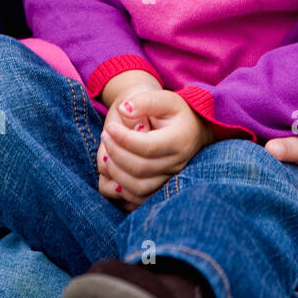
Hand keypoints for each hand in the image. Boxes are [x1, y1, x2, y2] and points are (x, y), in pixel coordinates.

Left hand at [97, 89, 213, 208]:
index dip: (123, 139)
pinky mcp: (162, 189)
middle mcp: (177, 164)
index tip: (110, 127)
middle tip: (105, 135)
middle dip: (116, 153)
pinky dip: (122, 190)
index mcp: (179, 140)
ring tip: (107, 154)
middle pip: (140, 168)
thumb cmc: (175, 112)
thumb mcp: (164, 98)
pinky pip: (139, 199)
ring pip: (139, 188)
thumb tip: (123, 109)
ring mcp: (170, 179)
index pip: (147, 146)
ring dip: (116, 173)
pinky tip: (114, 172)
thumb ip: (144, 101)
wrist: (193, 129)